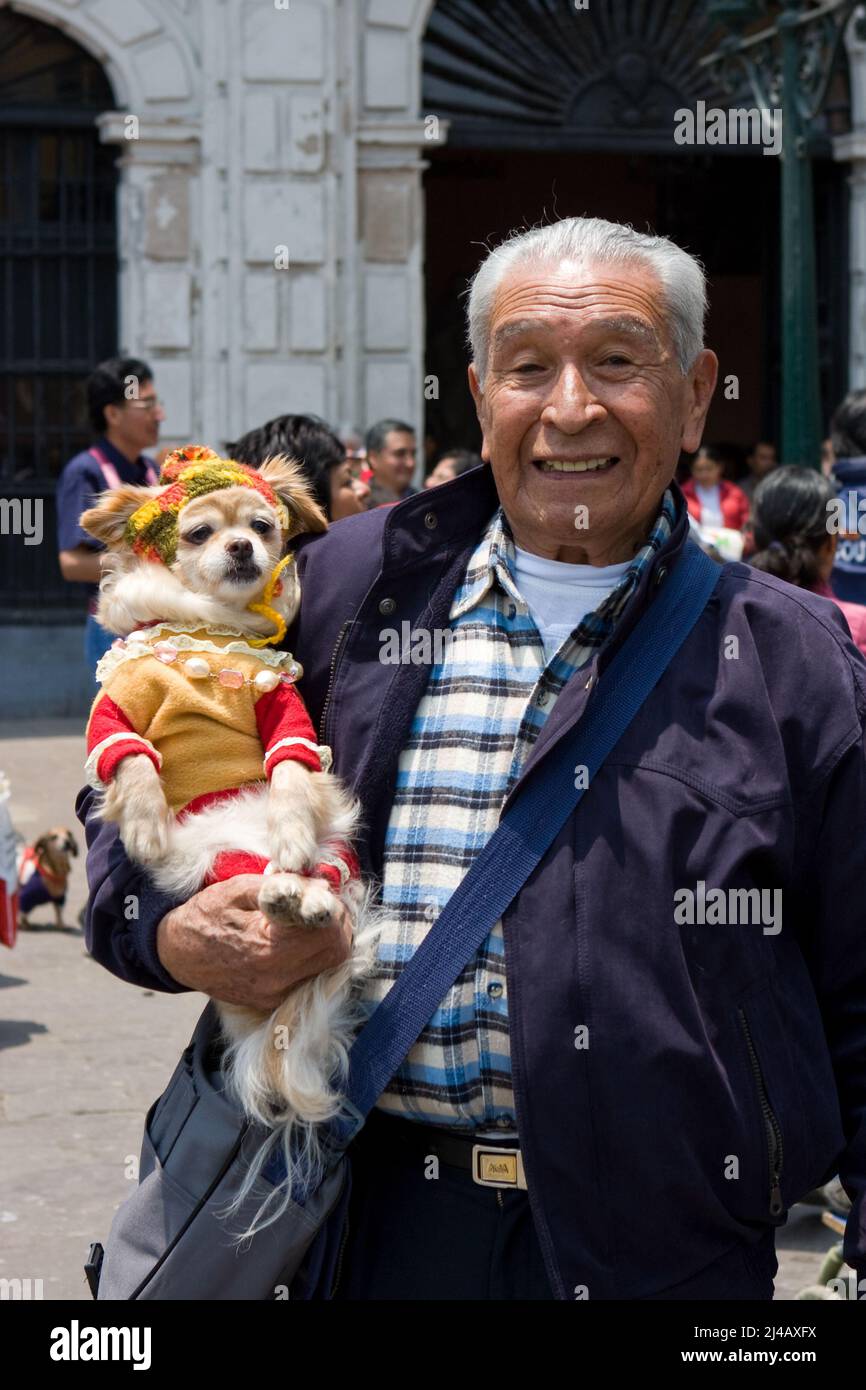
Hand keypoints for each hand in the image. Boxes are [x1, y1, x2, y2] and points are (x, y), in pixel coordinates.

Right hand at [155, 875, 352, 1010]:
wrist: (177, 953)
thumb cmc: (206, 915)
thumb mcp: (239, 889)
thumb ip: (283, 888)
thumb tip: (321, 887)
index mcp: (269, 946)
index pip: (329, 931)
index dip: (334, 907)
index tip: (323, 893)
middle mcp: (277, 977)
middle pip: (337, 953)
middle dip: (338, 925)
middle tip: (324, 906)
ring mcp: (276, 994)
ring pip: (329, 968)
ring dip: (331, 942)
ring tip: (314, 921)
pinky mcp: (273, 1001)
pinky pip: (311, 979)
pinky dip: (316, 958)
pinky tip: (301, 941)